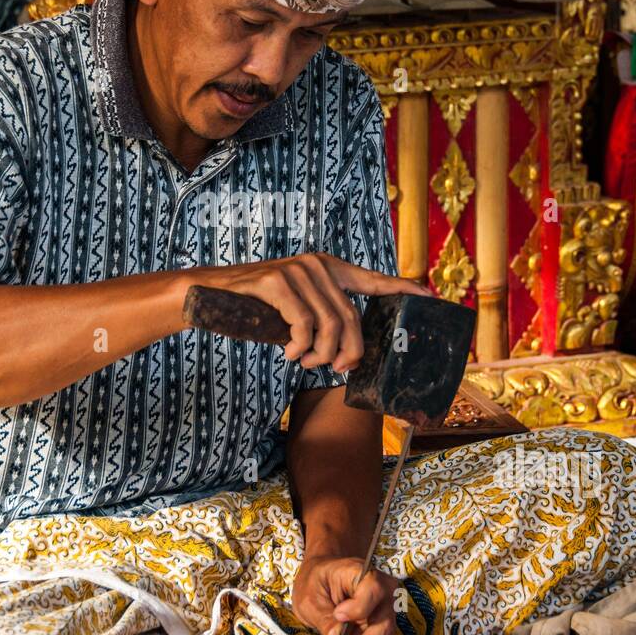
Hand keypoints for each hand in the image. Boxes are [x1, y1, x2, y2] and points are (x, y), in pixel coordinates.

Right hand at [183, 254, 430, 372]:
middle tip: (332, 368)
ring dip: (319, 354)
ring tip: (303, 360)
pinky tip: (287, 352)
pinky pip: (303, 326)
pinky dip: (297, 347)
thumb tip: (349, 354)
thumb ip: (323, 321)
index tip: (428, 297)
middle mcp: (317, 265)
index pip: (373, 280)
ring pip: (330, 326)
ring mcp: (297, 271)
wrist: (207, 296)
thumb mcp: (295, 314)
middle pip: (351, 318)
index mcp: (326, 269)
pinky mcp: (277, 282)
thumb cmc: (254, 310)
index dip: (401, 289)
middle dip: (347, 352)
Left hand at [292, 554, 401, 634]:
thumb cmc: (316, 580)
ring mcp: (380, 620)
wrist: (322, 580)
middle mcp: (382, 599)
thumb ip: (325, 618)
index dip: (360, 606)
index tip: (339, 615)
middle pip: (382, 628)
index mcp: (366, 576)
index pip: (374, 590)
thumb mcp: (312, 595)